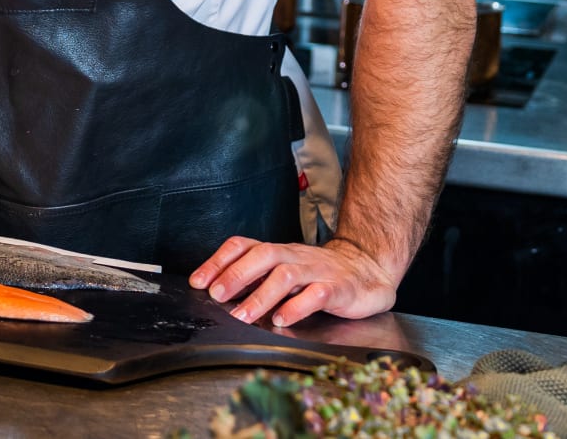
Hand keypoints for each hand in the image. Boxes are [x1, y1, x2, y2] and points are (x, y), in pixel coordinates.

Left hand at [188, 236, 397, 327]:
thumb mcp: (285, 271)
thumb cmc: (319, 274)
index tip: (198, 281)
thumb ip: (257, 279)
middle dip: (236, 275)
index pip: (244, 246)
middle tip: (217, 295)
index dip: (218, 261)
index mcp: (278, 252)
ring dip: (260, 296)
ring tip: (242, 315)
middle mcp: (294, 257)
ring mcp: (317, 271)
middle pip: (263, 255)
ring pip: (286, 275)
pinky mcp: (338, 288)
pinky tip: (282, 320)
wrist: (368, 270)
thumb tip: (217, 292)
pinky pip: (316, 294)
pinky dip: (297, 307)